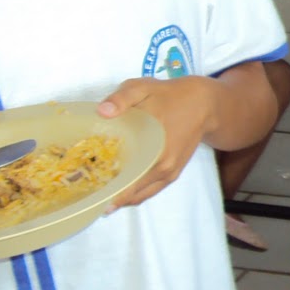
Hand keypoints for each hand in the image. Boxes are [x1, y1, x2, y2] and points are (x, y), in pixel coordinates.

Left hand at [99, 76, 226, 208]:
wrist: (205, 103)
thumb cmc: (170, 95)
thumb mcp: (144, 88)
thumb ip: (122, 98)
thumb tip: (102, 112)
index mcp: (154, 149)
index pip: (126, 181)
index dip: (105, 193)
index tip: (87, 198)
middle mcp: (163, 166)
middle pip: (130, 194)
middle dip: (107, 199)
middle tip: (85, 199)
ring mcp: (169, 172)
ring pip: (140, 196)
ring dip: (120, 200)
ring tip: (97, 199)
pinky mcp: (174, 172)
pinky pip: (150, 190)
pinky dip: (134, 195)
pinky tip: (120, 193)